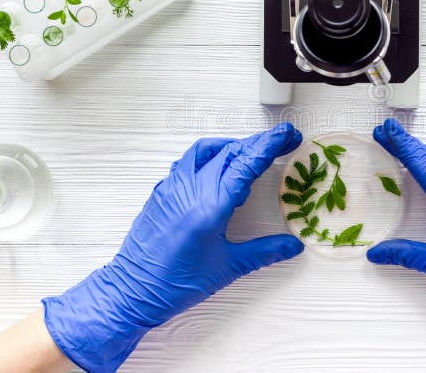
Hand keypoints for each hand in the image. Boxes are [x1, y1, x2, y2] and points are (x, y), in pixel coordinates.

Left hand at [42, 123, 303, 371]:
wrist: (132, 292)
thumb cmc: (176, 283)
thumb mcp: (227, 268)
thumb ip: (264, 252)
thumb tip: (293, 245)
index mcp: (210, 205)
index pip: (245, 164)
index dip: (269, 145)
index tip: (287, 133)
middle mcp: (190, 189)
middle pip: (229, 152)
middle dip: (258, 143)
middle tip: (280, 141)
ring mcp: (172, 187)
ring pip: (206, 151)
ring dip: (231, 146)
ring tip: (251, 155)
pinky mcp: (161, 192)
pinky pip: (188, 163)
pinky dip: (209, 158)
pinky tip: (219, 173)